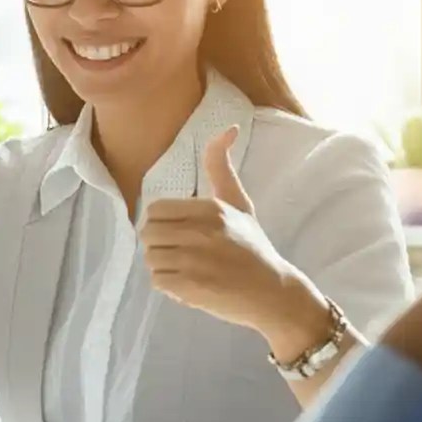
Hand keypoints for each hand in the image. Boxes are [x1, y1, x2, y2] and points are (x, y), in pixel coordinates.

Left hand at [139, 127, 328, 351]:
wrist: (273, 292)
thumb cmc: (253, 246)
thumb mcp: (239, 203)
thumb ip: (221, 168)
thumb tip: (228, 128)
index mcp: (210, 209)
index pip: (156, 210)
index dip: (161, 223)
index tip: (178, 233)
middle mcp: (200, 232)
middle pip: (148, 234)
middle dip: (159, 245)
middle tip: (179, 253)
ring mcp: (195, 260)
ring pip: (151, 258)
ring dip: (163, 266)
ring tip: (185, 270)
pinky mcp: (192, 286)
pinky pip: (158, 281)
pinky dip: (168, 286)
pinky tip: (188, 285)